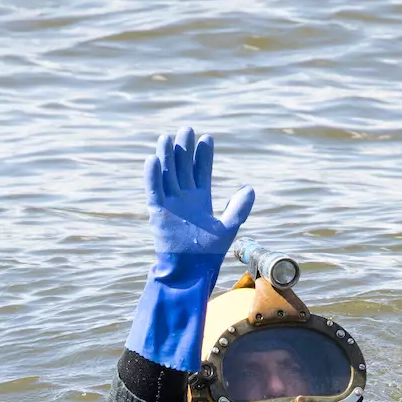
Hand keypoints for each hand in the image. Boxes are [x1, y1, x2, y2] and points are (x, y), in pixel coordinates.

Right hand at [145, 125, 254, 261]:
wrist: (191, 272)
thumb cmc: (208, 254)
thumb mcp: (228, 227)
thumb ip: (238, 208)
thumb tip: (249, 188)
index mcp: (200, 200)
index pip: (200, 172)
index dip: (203, 156)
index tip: (206, 138)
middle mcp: (184, 199)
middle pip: (182, 168)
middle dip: (184, 149)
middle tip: (187, 129)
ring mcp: (170, 204)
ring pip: (167, 174)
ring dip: (167, 156)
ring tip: (168, 137)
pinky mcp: (158, 212)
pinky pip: (154, 190)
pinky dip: (152, 176)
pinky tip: (153, 159)